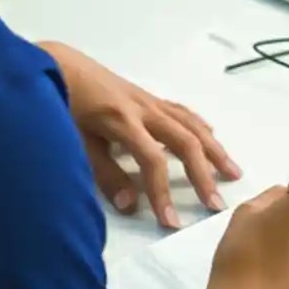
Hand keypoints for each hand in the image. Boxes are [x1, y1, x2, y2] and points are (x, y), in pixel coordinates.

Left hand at [39, 41, 240, 227]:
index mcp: (124, 122)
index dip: (163, 193)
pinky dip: (201, 126)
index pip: (153, 162)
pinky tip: (211, 136)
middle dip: (203, 175)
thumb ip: (104, 173)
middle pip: (185, 142)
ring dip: (214, 151)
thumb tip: (130, 205)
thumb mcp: (75, 142)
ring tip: (233, 173)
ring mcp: (150, 102)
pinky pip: (183, 112)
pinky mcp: (148, 98)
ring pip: (192, 126)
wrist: (56, 65)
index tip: (170, 222)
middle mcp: (145, 110)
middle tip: (217, 203)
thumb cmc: (60, 104)